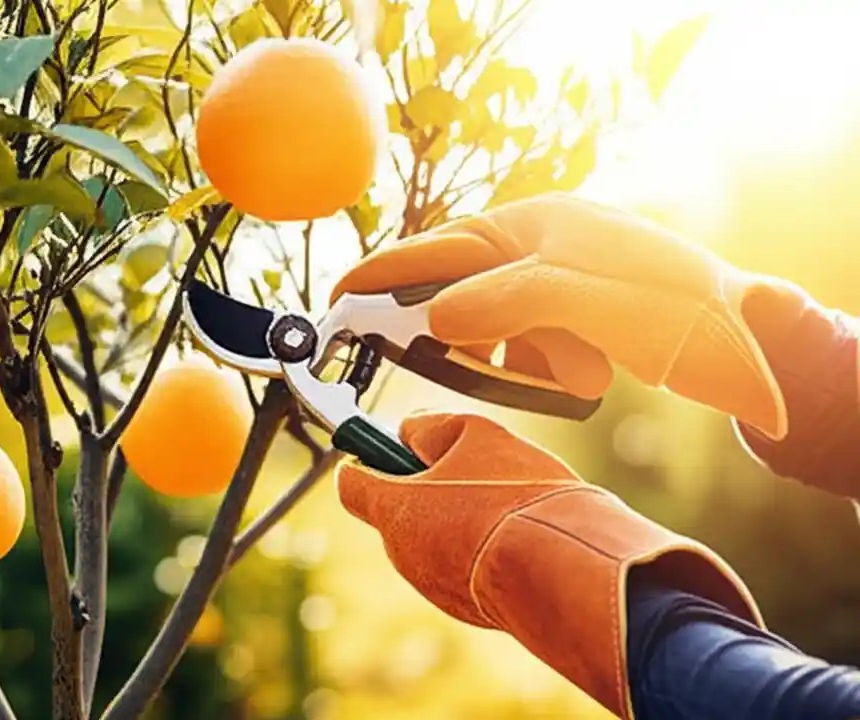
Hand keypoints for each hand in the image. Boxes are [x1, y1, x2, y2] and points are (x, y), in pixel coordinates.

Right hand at [333, 193, 787, 437]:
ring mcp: (551, 288)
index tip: (338, 299)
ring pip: (494, 333)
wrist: (741, 339)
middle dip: (468, 336)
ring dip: (523, 361)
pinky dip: (549, 370)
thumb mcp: (576, 296)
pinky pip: (529, 353)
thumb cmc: (666, 301)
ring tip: (576, 363)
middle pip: (460, 294)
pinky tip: (587, 369)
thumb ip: (500, 302)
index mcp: (528, 225)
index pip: (438, 249)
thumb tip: (435, 322)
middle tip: (461, 360)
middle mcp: (532, 251)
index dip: (384, 275)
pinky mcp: (569, 324)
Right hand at [336, 411, 759, 717]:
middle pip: (448, 480)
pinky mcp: (571, 535)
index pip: (410, 431)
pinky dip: (503, 570)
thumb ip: (363, 490)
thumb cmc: (477, 532)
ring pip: (482, 518)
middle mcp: (512, 453)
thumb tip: (350, 479)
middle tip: (416, 542)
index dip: (385, 460)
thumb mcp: (396, 512)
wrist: (568, 576)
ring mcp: (545, 494)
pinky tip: (498, 592)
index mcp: (468, 431)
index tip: (374, 485)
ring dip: (464, 546)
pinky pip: (519, 550)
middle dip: (427, 514)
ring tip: (461, 576)